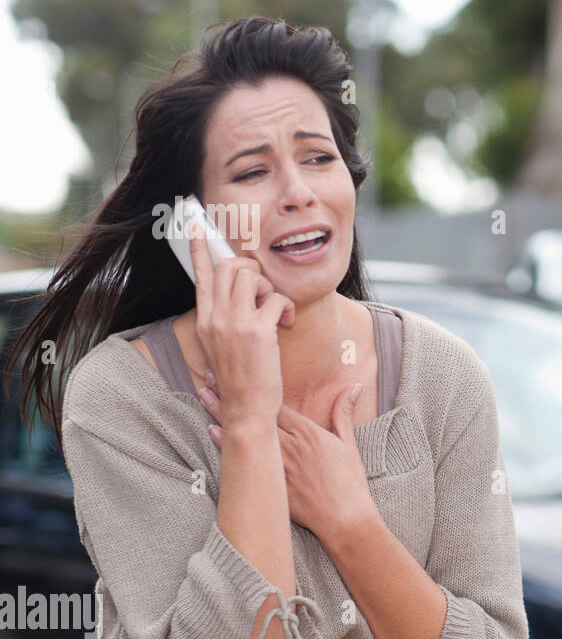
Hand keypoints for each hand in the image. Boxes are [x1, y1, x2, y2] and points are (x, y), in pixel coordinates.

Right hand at [190, 221, 294, 426]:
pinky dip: (286, 306)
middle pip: (231, 267)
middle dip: (255, 272)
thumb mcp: (223, 347)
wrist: (246, 412)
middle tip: (266, 295)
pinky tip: (286, 324)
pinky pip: (276, 298)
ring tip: (276, 311)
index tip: (197, 226)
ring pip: (252, 276)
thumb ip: (226, 320)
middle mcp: (214, 318)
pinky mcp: (257, 332)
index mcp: (204, 321)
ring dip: (271, 288)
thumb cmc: (241, 380)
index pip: (200, 276)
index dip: (200, 249)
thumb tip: (239, 297)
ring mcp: (234, 324)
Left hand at [204, 379, 378, 543]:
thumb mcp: (348, 444)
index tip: (238, 372)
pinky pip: (243, 459)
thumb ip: (343, 413)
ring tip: (204, 398)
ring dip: (223, 415)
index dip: (255, 385)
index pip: (275, 403)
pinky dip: (227, 444)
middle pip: (254, 415)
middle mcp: (288, 445)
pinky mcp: (269, 482)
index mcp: (307, 433)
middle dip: (231, 395)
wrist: (344, 518)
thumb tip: (355, 386)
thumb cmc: (349, 482)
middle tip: (209, 378)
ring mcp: (275, 464)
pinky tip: (212, 432)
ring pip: (245, 434)